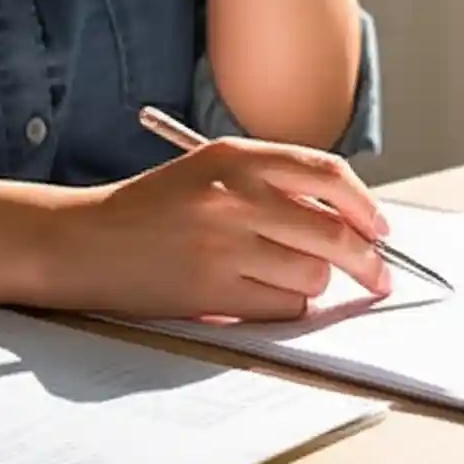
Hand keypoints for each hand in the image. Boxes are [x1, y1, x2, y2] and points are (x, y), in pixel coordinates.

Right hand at [51, 136, 390, 320]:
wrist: (81, 241)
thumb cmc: (154, 209)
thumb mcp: (212, 172)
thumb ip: (277, 184)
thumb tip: (355, 222)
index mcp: (237, 157)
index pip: (329, 174)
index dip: (367, 206)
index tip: (382, 229)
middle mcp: (234, 196)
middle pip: (335, 233)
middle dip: (369, 261)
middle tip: (380, 276)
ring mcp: (224, 244)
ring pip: (314, 274)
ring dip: (314, 284)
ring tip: (281, 277)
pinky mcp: (212, 289)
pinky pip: (285, 306)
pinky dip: (286, 307)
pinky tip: (259, 296)